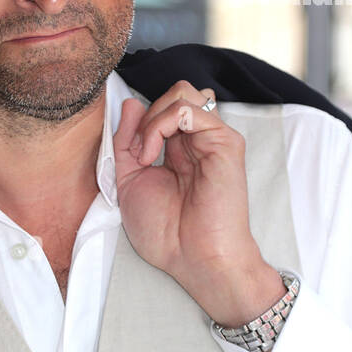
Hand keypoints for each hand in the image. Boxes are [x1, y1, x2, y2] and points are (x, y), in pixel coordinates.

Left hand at [113, 81, 282, 325]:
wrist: (191, 258)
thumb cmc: (165, 232)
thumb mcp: (128, 180)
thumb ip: (127, 141)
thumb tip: (131, 103)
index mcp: (179, 148)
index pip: (161, 107)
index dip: (138, 121)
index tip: (128, 152)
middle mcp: (198, 140)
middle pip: (174, 93)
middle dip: (146, 116)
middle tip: (137, 153)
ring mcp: (212, 139)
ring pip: (182, 93)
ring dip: (152, 120)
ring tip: (145, 156)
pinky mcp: (225, 143)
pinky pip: (190, 109)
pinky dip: (162, 125)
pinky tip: (153, 156)